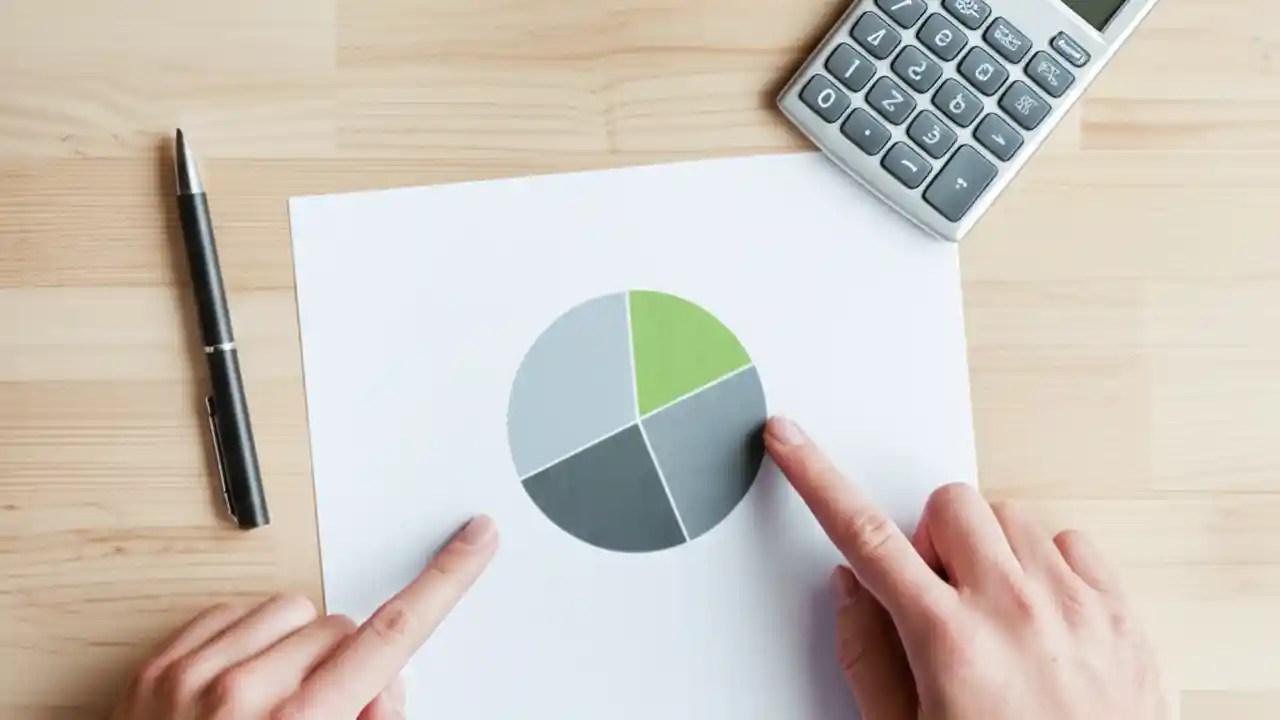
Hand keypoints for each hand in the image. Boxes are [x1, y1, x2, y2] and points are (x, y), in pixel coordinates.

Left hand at [111, 515, 497, 719]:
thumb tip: (384, 686)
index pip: (392, 636)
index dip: (443, 582)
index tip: (473, 543)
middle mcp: (244, 694)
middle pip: (342, 628)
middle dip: (344, 664)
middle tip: (323, 712)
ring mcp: (195, 676)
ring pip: (290, 611)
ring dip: (294, 649)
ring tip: (274, 701)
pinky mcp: (159, 667)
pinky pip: (233, 614)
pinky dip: (246, 644)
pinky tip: (240, 685)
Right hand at [764, 418, 1167, 719]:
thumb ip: (868, 655)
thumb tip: (852, 587)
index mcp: (949, 641)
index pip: (864, 537)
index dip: (816, 478)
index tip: (791, 441)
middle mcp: (1015, 611)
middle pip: (949, 505)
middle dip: (931, 539)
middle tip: (936, 592)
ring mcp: (1075, 607)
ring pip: (1011, 516)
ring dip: (988, 552)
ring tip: (993, 612)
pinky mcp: (1121, 614)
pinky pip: (1071, 542)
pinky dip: (1046, 567)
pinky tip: (1039, 615)